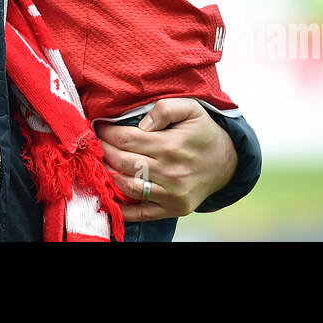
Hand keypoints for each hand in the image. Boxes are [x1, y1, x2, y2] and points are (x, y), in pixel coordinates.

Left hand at [94, 99, 237, 222]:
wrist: (228, 162)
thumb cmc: (204, 132)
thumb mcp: (191, 109)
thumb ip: (165, 109)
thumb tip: (142, 123)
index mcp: (171, 145)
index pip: (126, 139)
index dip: (107, 133)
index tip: (99, 128)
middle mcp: (170, 172)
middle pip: (122, 162)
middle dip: (103, 151)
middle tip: (95, 143)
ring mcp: (172, 194)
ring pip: (127, 186)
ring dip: (108, 174)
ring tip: (101, 162)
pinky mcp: (174, 209)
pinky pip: (142, 213)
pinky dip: (122, 208)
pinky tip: (108, 197)